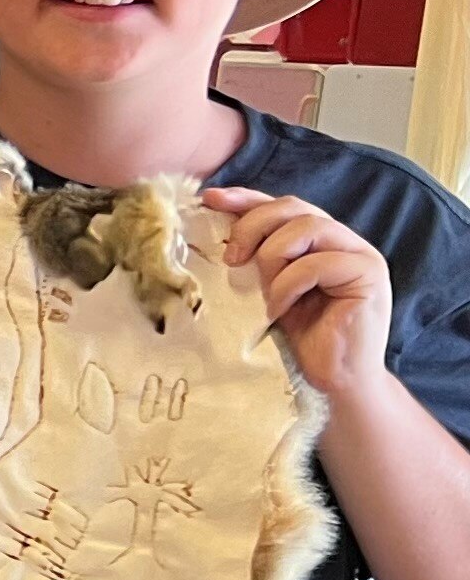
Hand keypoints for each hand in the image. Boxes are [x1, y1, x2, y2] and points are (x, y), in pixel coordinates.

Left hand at [207, 186, 394, 402]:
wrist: (334, 380)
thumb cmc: (301, 340)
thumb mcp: (269, 292)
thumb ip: (258, 262)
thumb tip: (216, 239)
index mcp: (319, 241)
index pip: (282, 206)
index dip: (246, 198)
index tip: (210, 199)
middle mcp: (343, 240)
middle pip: (294, 207)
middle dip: (254, 225)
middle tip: (231, 258)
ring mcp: (360, 254)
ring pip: (308, 227)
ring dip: (274, 258)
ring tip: (265, 294)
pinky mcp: (369, 274)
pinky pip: (319, 262)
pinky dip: (290, 284)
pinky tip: (282, 308)